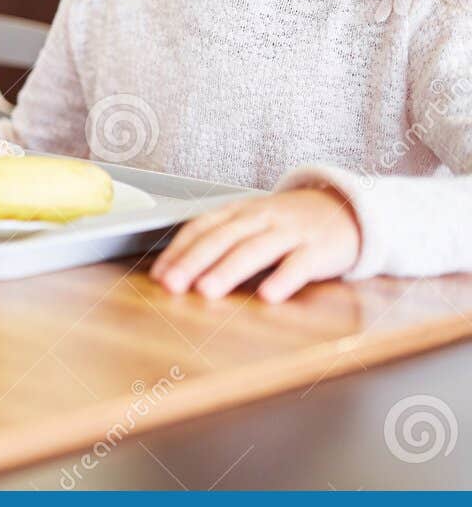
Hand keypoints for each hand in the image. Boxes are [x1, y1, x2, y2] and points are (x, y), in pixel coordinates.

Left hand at [150, 187, 360, 302]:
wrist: (346, 210)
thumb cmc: (287, 223)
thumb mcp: (251, 222)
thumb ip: (220, 239)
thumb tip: (176, 269)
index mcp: (240, 211)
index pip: (202, 228)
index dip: (178, 251)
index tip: (159, 275)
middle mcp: (261, 218)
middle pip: (222, 238)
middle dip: (193, 262)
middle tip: (171, 285)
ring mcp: (291, 232)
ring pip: (255, 250)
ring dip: (228, 271)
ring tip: (206, 291)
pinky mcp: (319, 249)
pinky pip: (300, 265)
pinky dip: (283, 279)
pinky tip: (268, 296)